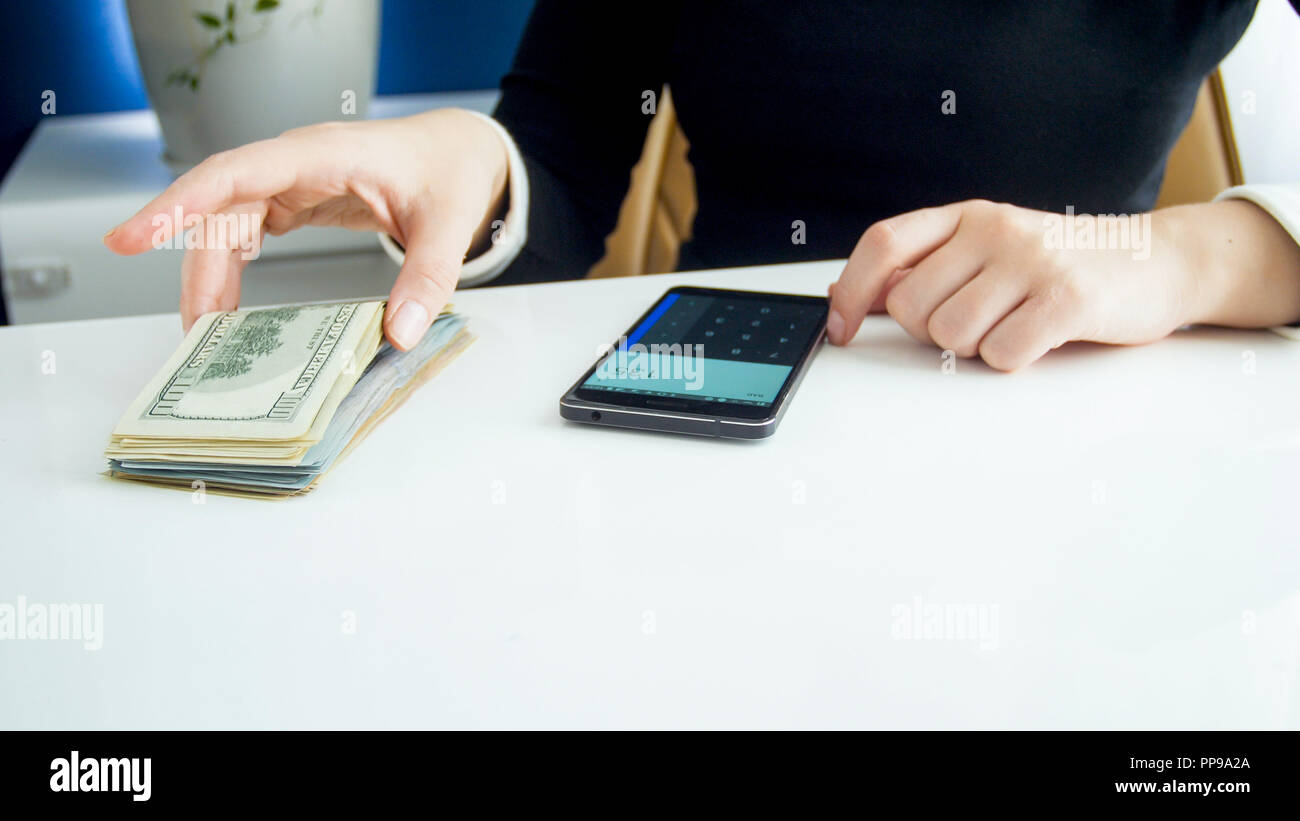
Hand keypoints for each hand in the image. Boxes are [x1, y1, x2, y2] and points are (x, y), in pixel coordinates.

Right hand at [103, 108, 508, 349]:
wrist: (454, 152)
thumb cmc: (447, 171)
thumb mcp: (450, 223)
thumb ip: (429, 276)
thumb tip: (402, 333)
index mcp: (323, 155)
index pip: (236, 173)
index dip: (182, 202)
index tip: (135, 235)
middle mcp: (294, 164)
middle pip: (219, 211)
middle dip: (194, 269)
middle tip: (188, 334)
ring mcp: (289, 181)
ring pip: (224, 226)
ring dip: (209, 278)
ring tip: (206, 338)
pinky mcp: (292, 200)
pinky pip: (243, 234)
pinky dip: (229, 272)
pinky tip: (225, 312)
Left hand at [827, 199, 1202, 370]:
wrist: (1161, 261)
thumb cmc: (1064, 264)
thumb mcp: (990, 249)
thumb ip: (927, 267)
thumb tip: (849, 291)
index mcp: (968, 215)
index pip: (885, 243)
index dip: (852, 290)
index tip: (839, 329)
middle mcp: (995, 229)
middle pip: (911, 307)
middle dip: (933, 331)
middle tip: (980, 321)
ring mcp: (1032, 260)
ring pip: (952, 336)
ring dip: (976, 348)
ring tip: (1016, 324)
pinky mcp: (1067, 298)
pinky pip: (1001, 355)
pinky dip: (1013, 360)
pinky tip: (1041, 338)